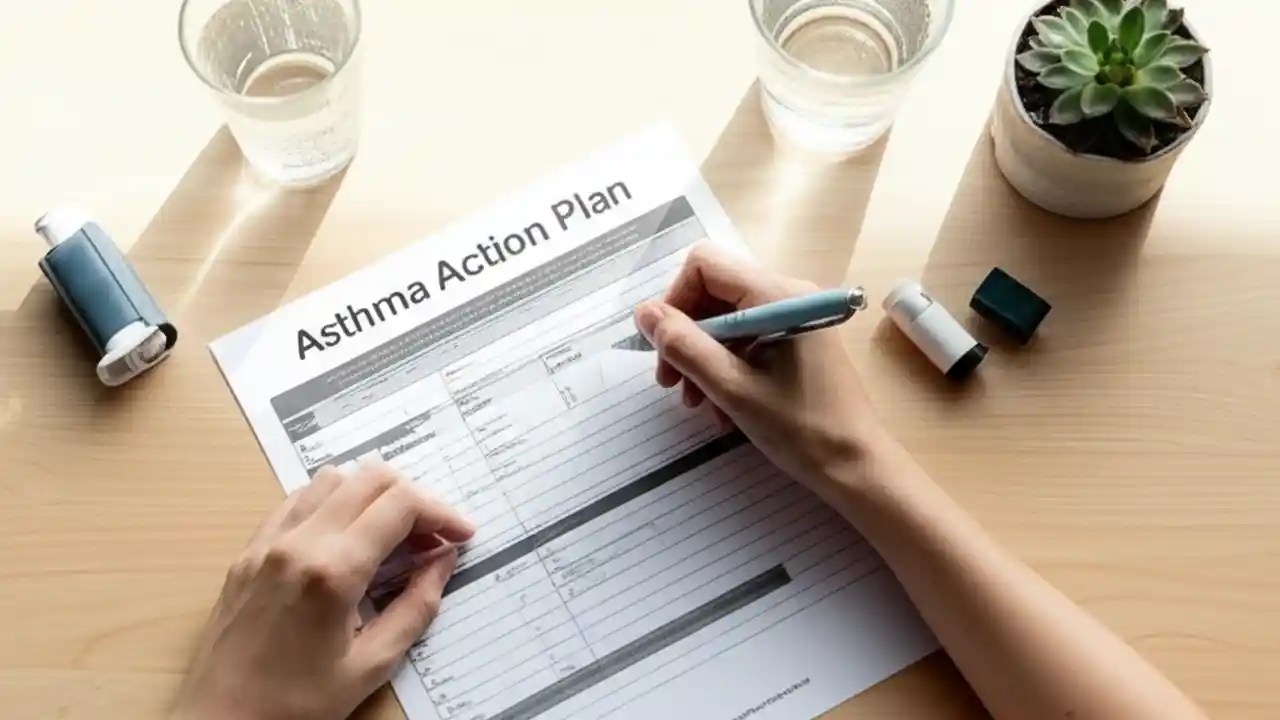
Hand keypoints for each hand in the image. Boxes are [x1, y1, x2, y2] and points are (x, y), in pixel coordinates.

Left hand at [172, 464, 474, 719]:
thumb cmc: (296, 706)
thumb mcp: (371, 666)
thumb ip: (416, 607)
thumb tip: (443, 560)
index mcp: (333, 572)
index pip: (400, 505)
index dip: (441, 512)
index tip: (462, 535)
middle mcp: (298, 543)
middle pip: (369, 477)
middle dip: (413, 497)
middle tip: (432, 536)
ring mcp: (267, 543)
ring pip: (331, 479)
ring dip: (371, 494)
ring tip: (391, 535)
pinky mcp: (248, 552)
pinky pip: (296, 501)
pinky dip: (331, 503)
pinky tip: (345, 537)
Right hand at [634, 245, 887, 495]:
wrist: (855, 465)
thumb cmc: (800, 428)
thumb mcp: (731, 388)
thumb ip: (684, 346)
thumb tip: (645, 313)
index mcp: (777, 295)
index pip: (706, 265)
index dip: (675, 300)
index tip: (663, 345)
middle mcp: (788, 295)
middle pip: (714, 293)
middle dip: (686, 336)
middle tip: (670, 383)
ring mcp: (795, 318)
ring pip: (727, 321)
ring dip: (703, 359)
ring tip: (695, 403)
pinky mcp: (797, 341)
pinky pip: (747, 340)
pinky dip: (726, 369)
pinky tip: (723, 408)